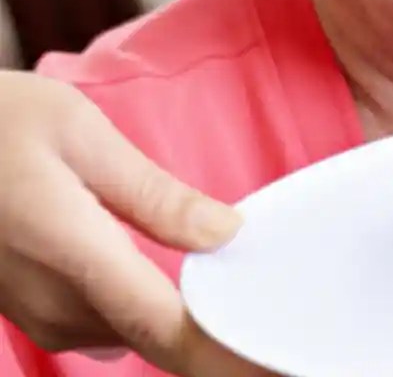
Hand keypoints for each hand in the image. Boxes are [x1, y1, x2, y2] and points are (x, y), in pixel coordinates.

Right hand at [0, 71, 269, 375]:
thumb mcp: (79, 132)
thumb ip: (154, 194)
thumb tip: (225, 234)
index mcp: (71, 252)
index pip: (163, 329)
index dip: (222, 355)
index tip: (267, 361)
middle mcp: (50, 298)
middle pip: (153, 339)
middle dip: (212, 335)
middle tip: (273, 327)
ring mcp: (30, 309)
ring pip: (125, 336)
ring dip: (175, 322)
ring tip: (232, 300)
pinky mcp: (22, 305)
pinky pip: (98, 324)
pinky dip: (140, 312)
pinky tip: (173, 286)